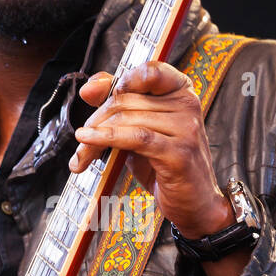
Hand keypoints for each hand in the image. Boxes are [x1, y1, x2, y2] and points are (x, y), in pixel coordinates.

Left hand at [69, 61, 232, 239]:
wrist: (194, 204)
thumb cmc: (165, 166)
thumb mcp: (141, 129)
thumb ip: (119, 104)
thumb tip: (88, 87)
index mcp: (181, 91)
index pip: (149, 71)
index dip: (120, 80)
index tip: (95, 97)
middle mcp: (188, 104)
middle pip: (127, 100)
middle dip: (96, 119)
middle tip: (81, 141)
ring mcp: (186, 128)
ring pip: (127, 120)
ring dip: (95, 138)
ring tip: (81, 156)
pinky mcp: (179, 152)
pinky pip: (135, 138)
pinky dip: (106, 139)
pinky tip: (87, 143)